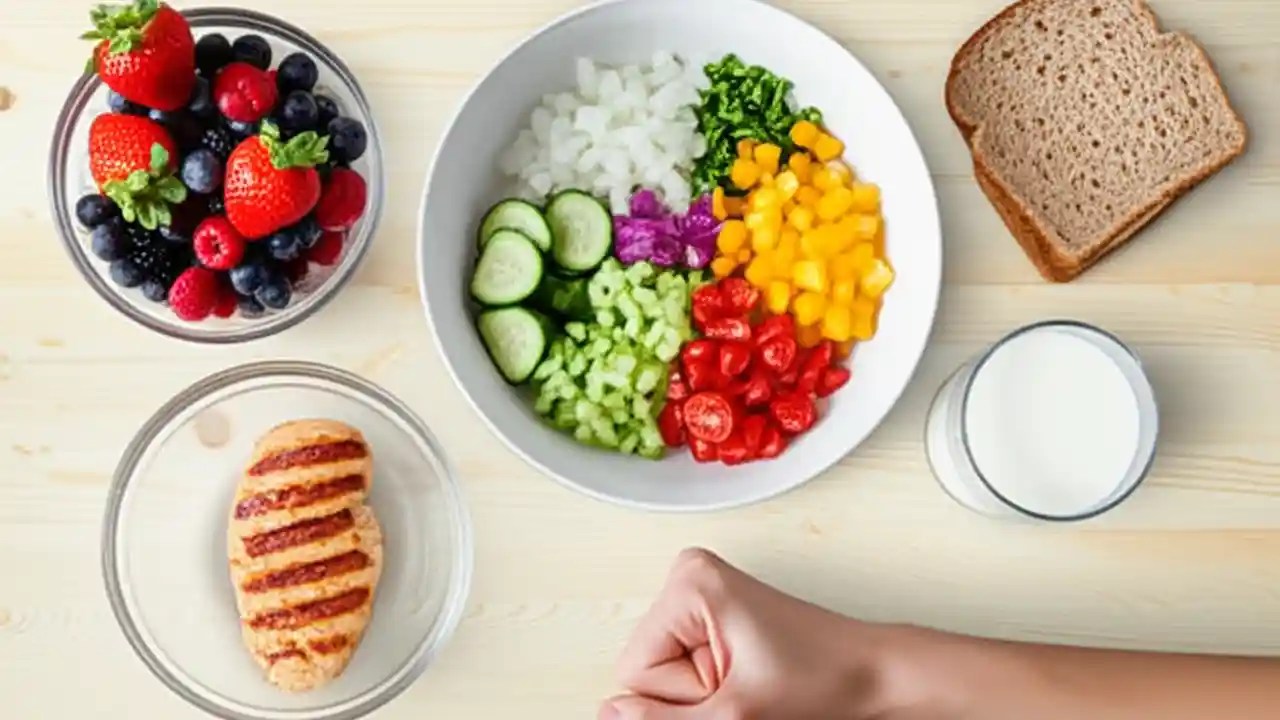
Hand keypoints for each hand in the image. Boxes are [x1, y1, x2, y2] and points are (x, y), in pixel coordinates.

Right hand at [600, 548, 900, 719]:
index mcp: (691, 583)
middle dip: (689, 693)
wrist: (872, 674)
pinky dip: (708, 684)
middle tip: (742, 686)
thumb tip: (609, 715)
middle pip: (646, 666)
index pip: (635, 669)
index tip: (728, 686)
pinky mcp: (712, 612)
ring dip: (700, 692)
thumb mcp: (735, 714)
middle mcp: (690, 577)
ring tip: (749, 682)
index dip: (680, 696)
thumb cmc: (823, 679)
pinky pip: (681, 663)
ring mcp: (701, 593)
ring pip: (662, 671)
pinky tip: (745, 677)